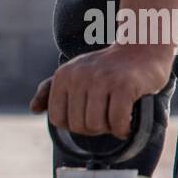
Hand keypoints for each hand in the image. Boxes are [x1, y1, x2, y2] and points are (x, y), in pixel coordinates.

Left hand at [29, 44, 171, 138]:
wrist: (144, 47)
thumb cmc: (108, 67)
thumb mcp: (76, 74)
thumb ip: (52, 91)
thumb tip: (33, 109)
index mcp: (63, 76)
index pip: (58, 120)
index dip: (75, 125)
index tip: (90, 115)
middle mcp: (79, 76)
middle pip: (78, 126)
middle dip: (94, 128)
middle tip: (108, 115)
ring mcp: (102, 79)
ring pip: (96, 125)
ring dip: (109, 128)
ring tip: (118, 115)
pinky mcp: (124, 85)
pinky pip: (117, 122)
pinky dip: (123, 129)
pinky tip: (129, 122)